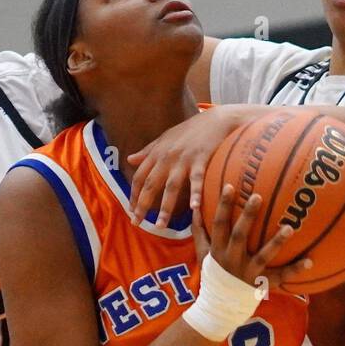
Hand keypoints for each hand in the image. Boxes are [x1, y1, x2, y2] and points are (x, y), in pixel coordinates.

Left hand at [129, 107, 246, 227]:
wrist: (215, 119)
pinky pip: (197, 180)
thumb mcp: (165, 138)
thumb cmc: (190, 130)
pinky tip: (193, 209)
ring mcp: (184, 159)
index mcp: (157, 153)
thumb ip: (147, 151)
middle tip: (137, 223)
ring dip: (165, 208)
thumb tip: (129, 159)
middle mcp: (167, 157)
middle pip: (151, 184)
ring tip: (160, 226)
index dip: (134, 195)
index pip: (140, 177)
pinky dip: (195, 194)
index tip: (132, 211)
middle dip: (142, 205)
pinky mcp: (201, 160)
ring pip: (171, 187)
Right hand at [195, 185, 314, 292]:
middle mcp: (232, 260)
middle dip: (247, 216)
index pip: (219, 225)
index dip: (223, 206)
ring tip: (290, 227)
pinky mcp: (261, 284)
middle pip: (239, 235)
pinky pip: (280, 276)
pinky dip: (295, 270)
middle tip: (258, 196)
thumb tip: (195, 207)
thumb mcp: (202, 253)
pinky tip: (310, 261)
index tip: (230, 186)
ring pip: (263, 256)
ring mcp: (248, 273)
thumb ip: (199, 231)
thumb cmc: (213, 274)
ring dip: (277, 242)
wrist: (218, 307)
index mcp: (218, 250)